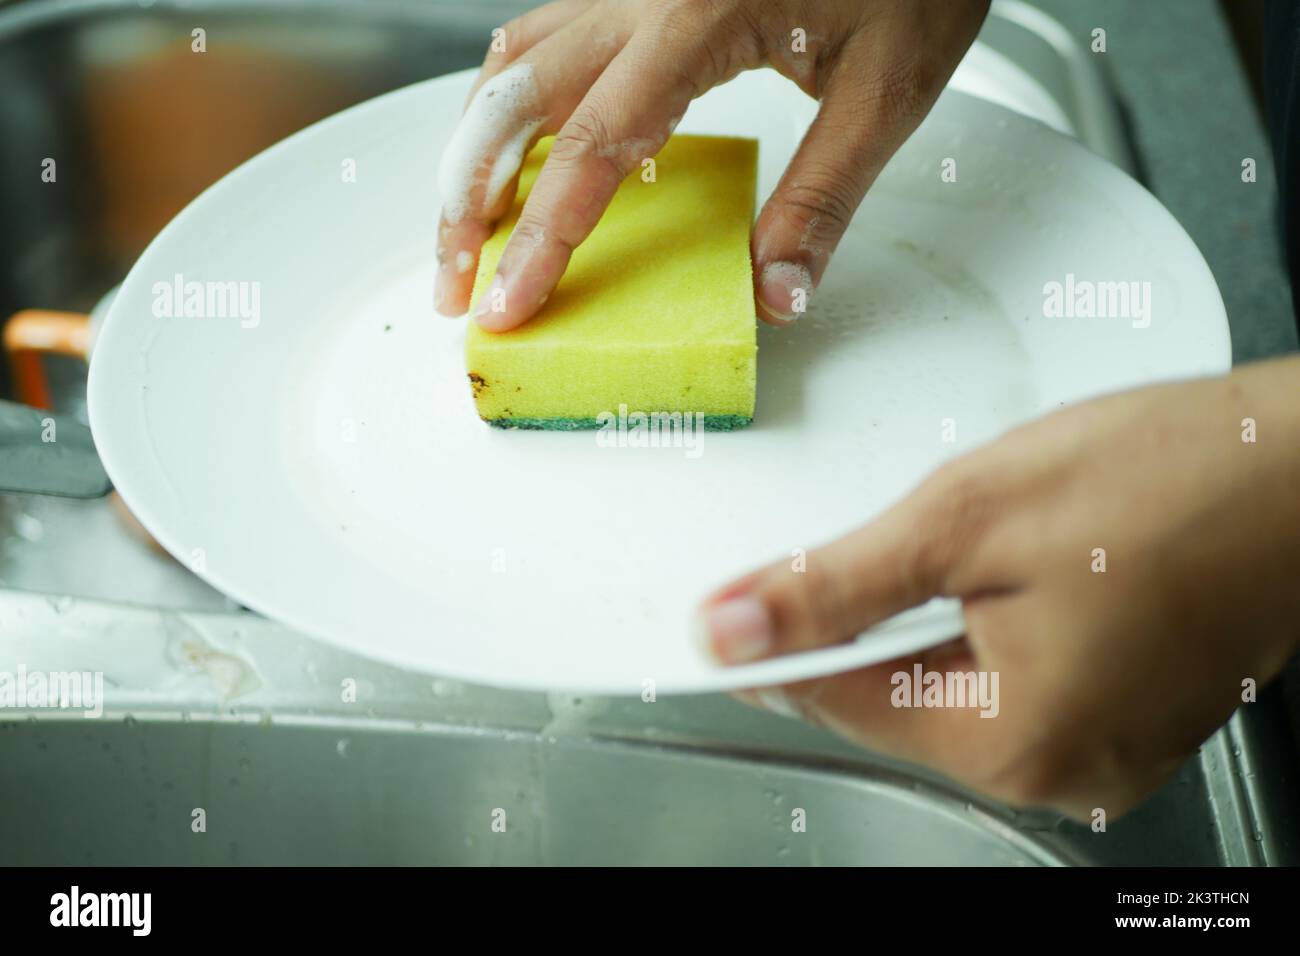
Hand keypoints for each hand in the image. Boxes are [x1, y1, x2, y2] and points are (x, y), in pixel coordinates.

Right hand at [435, 0, 989, 328]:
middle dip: (466, 201)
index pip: (593, 147)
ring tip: (461, 228)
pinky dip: (506, 104)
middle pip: (513, 100)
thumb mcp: (886, 93)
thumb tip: (776, 294)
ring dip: (471, 151)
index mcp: (696, 17)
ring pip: (511, 62)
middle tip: (453, 281)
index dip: (542, 237)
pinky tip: (504, 147)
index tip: (509, 304)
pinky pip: (541, 38)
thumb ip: (823, 198)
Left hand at [697, 357, 1299, 819]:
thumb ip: (833, 587)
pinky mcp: (1125, 711)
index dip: (772, 640)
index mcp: (1012, 741)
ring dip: (933, 614)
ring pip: (951, 682)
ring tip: (1008, 541)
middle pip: (892, 696)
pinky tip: (1032, 567)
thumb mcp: (965, 517)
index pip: (835, 700)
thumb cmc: (1174, 478)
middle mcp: (1059, 769)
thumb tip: (731, 628)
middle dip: (869, 616)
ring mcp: (1099, 747)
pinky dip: (990, 622)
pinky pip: (1013, 676)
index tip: (732, 604)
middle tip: (918, 534)